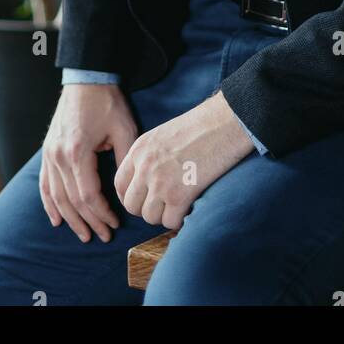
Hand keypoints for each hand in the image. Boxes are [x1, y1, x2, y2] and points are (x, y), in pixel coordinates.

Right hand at [39, 83, 139, 242]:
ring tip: (84, 234)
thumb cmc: (107, 103)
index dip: (101, 213)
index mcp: (78, 152)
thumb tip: (126, 190)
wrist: (86, 79)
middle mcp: (59, 156)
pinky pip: (44, 184)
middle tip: (104, 236)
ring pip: (56, 197)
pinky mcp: (47, 151)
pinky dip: (49, 204)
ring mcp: (49, 154)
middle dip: (89, 222)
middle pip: (72, 201)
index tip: (115, 223)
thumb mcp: (124, 129)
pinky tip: (57, 219)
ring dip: (70, 219)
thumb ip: (124, 161)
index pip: (88, 195)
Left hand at [113, 91, 253, 231]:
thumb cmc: (201, 126)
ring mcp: (160, 182)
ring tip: (180, 203)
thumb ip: (150, 157)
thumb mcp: (164, 135)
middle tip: (165, 204)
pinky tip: (190, 207)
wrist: (224, 121)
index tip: (143, 200)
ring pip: (150, 217)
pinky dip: (179, 220)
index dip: (130, 197)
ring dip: (164, 215)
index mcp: (139, 149)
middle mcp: (145, 166)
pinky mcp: (179, 195)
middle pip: (131, 205)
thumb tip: (147, 183)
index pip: (119, 184)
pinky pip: (170, 222)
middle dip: (147, 209)